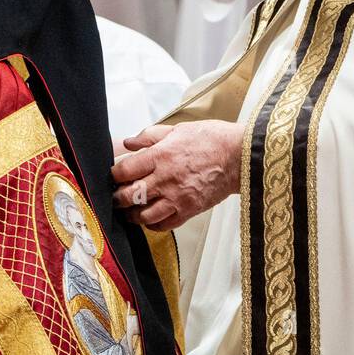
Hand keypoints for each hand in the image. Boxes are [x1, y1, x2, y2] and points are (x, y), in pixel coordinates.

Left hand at [110, 120, 241, 230]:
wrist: (239, 156)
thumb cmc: (212, 140)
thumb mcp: (178, 129)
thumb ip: (150, 136)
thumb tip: (129, 142)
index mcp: (160, 156)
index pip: (124, 170)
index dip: (114, 175)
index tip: (114, 175)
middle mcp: (165, 179)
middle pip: (128, 195)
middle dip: (117, 198)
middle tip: (115, 196)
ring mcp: (176, 198)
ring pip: (143, 215)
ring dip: (132, 214)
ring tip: (129, 210)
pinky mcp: (188, 211)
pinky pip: (163, 225)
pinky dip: (152, 224)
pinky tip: (150, 217)